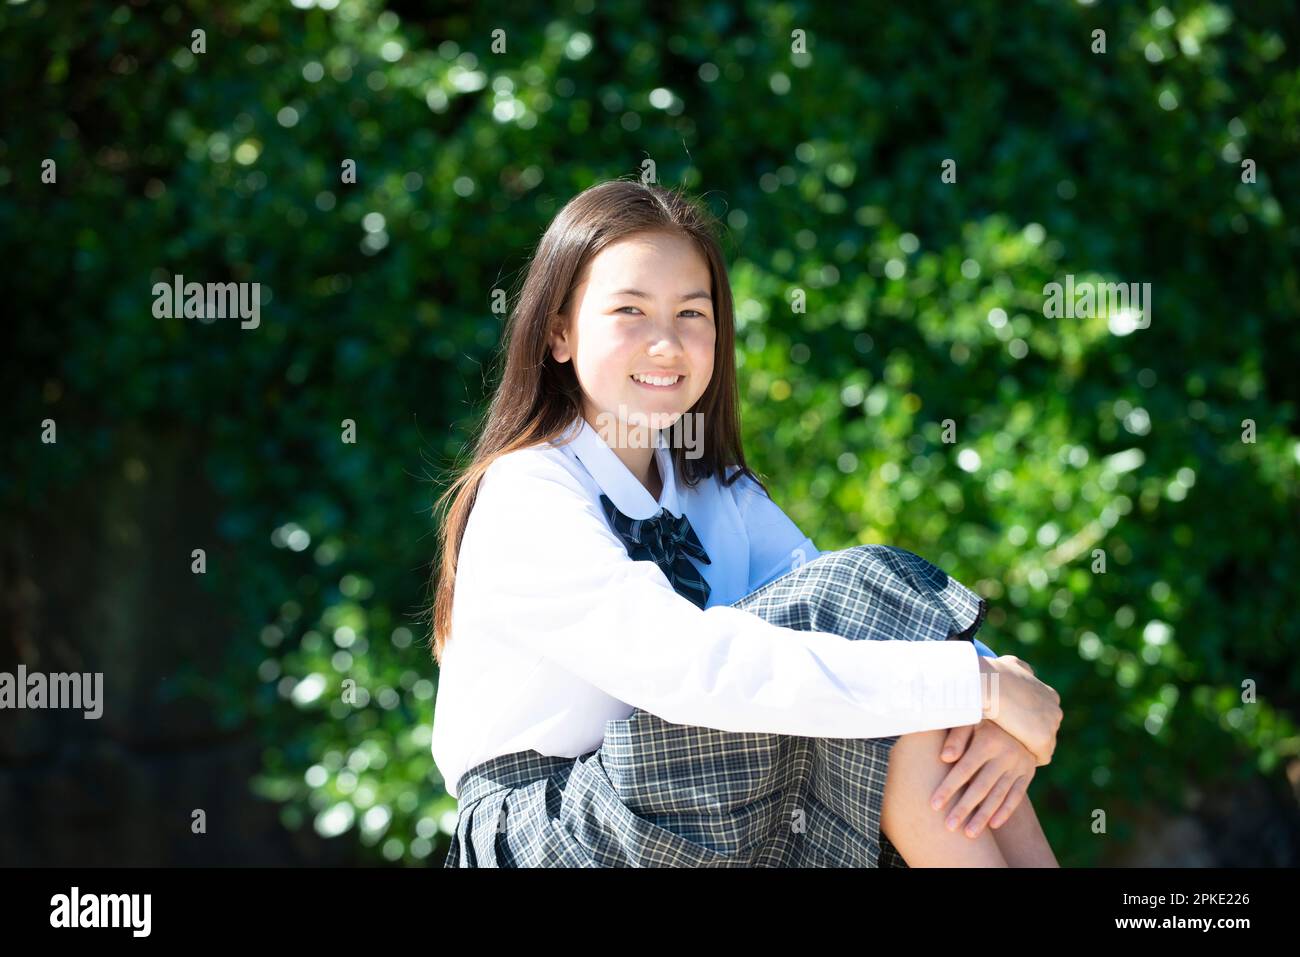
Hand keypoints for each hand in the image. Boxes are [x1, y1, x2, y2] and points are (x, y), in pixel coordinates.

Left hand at [931, 719, 1036, 837]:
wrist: (1021, 716)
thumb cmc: (984, 719)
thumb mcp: (971, 719)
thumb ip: (957, 737)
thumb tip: (944, 757)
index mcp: (988, 741)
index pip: (964, 769)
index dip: (949, 787)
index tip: (933, 805)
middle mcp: (1006, 755)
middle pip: (981, 787)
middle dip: (964, 808)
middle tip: (948, 826)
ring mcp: (1019, 765)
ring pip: (999, 795)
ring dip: (983, 816)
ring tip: (968, 833)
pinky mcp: (1027, 773)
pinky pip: (1017, 795)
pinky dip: (1005, 811)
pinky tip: (992, 825)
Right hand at [978, 655, 1061, 766]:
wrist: (991, 683)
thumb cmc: (996, 673)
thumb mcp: (1012, 664)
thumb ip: (1023, 670)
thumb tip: (1027, 672)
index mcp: (1051, 696)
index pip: (1044, 717)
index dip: (1027, 724)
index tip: (1011, 726)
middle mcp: (1055, 711)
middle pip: (1046, 732)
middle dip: (1030, 737)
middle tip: (1008, 740)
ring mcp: (1051, 727)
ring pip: (1044, 746)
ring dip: (1028, 748)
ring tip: (1008, 750)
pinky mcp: (1044, 741)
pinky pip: (1040, 757)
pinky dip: (1028, 758)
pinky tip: (1011, 755)